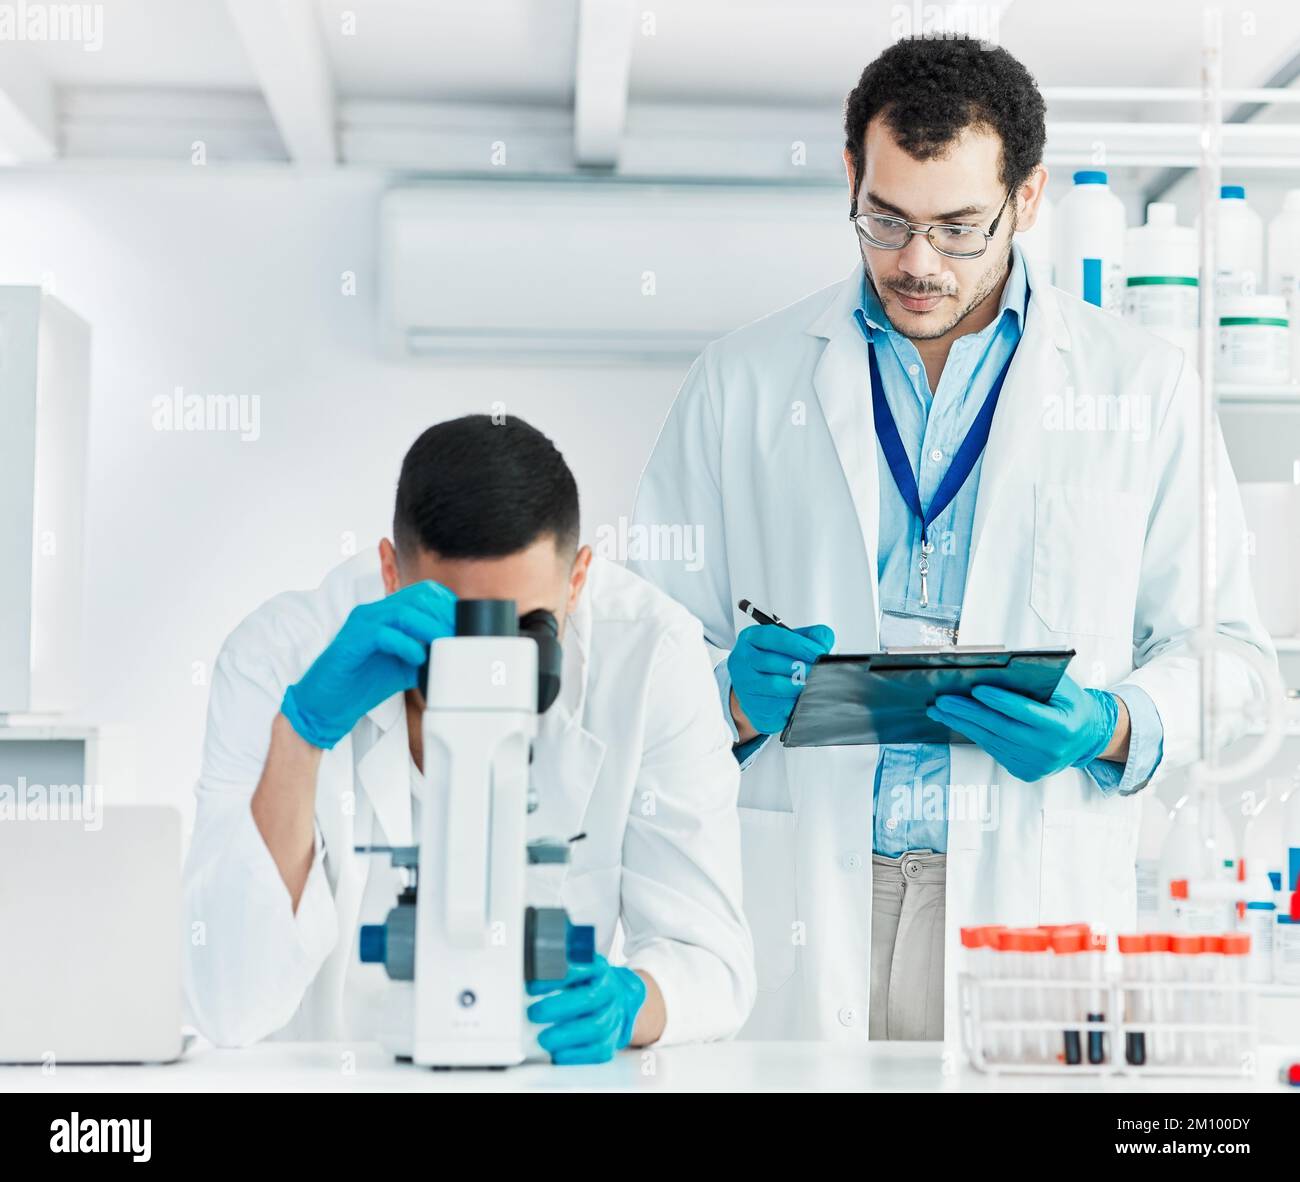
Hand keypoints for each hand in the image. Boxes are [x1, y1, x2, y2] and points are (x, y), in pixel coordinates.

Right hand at [280, 581, 455, 748]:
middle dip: (442, 615)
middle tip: (458, 636)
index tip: (463, 623)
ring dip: (428, 628)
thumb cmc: (362, 684)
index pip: (423, 592)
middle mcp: (374, 612)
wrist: (327, 705)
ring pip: (402, 611)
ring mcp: (361, 624)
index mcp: (387, 615)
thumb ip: (427, 655)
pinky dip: (405, 644)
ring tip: (442, 645)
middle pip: (417, 596)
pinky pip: (383, 634)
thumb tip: (457, 656)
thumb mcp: (405, 668)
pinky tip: (417, 657)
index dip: (446, 604)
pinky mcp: (351, 641)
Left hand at [526, 955, 646, 1064]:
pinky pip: (598, 1050)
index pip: (580, 968)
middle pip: (589, 999)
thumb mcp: (575, 967)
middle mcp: (609, 991)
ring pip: (596, 1028)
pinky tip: (558, 1053)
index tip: (533, 986)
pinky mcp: (612, 1040)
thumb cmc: (589, 983)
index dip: (556, 977)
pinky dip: (576, 1054)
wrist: (615, 999)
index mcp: (599, 969)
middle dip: (557, 1008)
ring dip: (566, 1035)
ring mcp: (614, 1016)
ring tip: (543, 1038)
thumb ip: (554, 971)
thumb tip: (527, 980)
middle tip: (534, 1013)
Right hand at [728, 623, 834, 734]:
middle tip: (821, 671)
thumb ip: (811, 636)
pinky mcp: (751, 706)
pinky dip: (793, 703)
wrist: (758, 690)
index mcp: (751, 638)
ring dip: (798, 686)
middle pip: (772, 662)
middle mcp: (742, 659)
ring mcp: (743, 684)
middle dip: (801, 667)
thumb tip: (823, 644)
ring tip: (814, 685)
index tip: (817, 652)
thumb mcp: (793, 642)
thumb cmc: (777, 663)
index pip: (773, 637)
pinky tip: (803, 700)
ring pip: (774, 685)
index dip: (798, 645)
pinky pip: (775, 705)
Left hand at [925, 673, 1118, 782]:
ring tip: (941, 709)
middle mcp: (1049, 750)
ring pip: (992, 741)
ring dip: (963, 724)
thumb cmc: (1071, 704)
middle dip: (968, 713)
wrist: (1086, 736)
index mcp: (1062, 727)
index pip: (1025, 712)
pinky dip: (975, 734)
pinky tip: (959, 721)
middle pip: (1001, 728)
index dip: (1000, 701)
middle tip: (943, 700)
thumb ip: (1036, 679)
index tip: (975, 689)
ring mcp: (1036, 765)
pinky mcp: (1025, 772)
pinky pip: (994, 750)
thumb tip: (997, 669)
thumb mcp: (1063, 687)